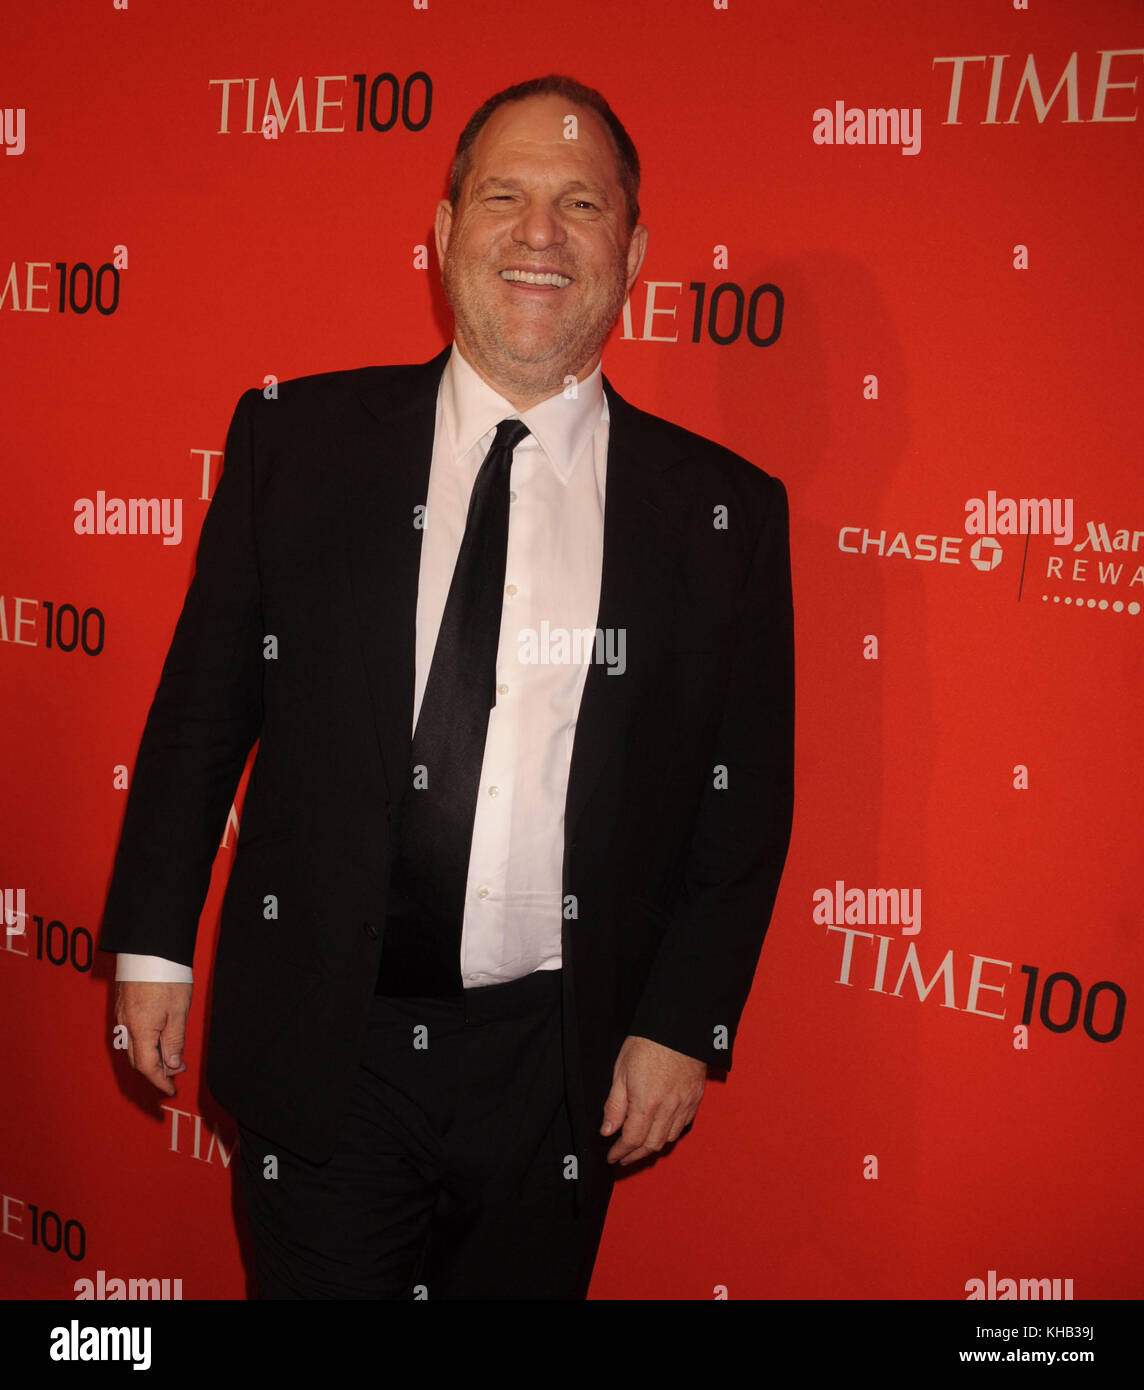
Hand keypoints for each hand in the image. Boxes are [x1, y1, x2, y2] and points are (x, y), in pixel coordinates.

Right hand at [115, 981, 192, 1095]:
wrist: (150, 946)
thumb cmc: (166, 975)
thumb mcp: (179, 1011)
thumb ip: (175, 1040)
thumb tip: (173, 1065)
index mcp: (141, 1030)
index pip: (147, 1067)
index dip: (160, 1081)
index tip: (170, 1090)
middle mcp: (126, 1025)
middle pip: (137, 1060)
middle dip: (155, 1071)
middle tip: (175, 1072)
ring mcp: (121, 1014)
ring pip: (131, 1046)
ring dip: (149, 1056)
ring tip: (171, 1054)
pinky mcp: (122, 1004)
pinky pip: (129, 1032)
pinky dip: (143, 1042)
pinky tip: (158, 1036)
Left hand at [600, 1034, 706, 1165]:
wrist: (678, 1025)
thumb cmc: (647, 1043)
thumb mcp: (621, 1071)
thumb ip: (615, 1105)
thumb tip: (607, 1130)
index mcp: (647, 1102)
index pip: (632, 1139)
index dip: (620, 1152)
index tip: (612, 1157)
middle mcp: (668, 1108)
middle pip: (651, 1145)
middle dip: (634, 1155)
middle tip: (622, 1157)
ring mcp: (685, 1104)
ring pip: (668, 1138)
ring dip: (652, 1147)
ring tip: (639, 1147)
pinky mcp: (696, 1098)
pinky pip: (683, 1126)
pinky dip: (669, 1133)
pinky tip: (659, 1130)